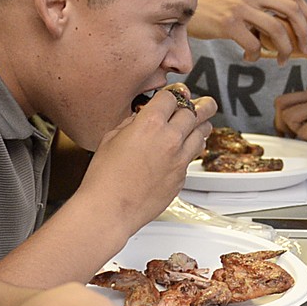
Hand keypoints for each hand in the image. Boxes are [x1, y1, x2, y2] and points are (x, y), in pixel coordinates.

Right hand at [78, 90, 215, 232]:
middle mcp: (170, 139)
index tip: (172, 96)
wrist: (109, 210)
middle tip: (197, 103)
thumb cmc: (104, 178)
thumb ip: (130, 124)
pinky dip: (191, 150)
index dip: (171, 95)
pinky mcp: (182, 177)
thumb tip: (139, 119)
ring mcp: (179, 159)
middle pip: (194, 112)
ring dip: (200, 125)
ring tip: (201, 122)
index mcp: (150, 124)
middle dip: (194, 105)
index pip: (171, 97)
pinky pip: (192, 157)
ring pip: (202, 133)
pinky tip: (186, 149)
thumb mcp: (110, 138)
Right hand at [191, 0, 306, 60]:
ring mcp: (241, 8)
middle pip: (292, 12)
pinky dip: (257, 55)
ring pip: (277, 30)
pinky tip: (251, 57)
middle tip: (306, 49)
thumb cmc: (215, 5)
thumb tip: (286, 27)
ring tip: (282, 60)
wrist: (184, 6)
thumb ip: (261, 4)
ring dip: (285, 49)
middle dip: (305, 34)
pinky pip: (254, 44)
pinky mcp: (229, 24)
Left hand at [274, 86, 306, 146]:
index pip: (282, 100)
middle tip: (296, 135)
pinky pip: (302, 132)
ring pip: (288, 118)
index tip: (286, 132)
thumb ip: (301, 115)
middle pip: (280, 105)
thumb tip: (278, 123)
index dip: (279, 118)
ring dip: (298, 133)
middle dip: (282, 124)